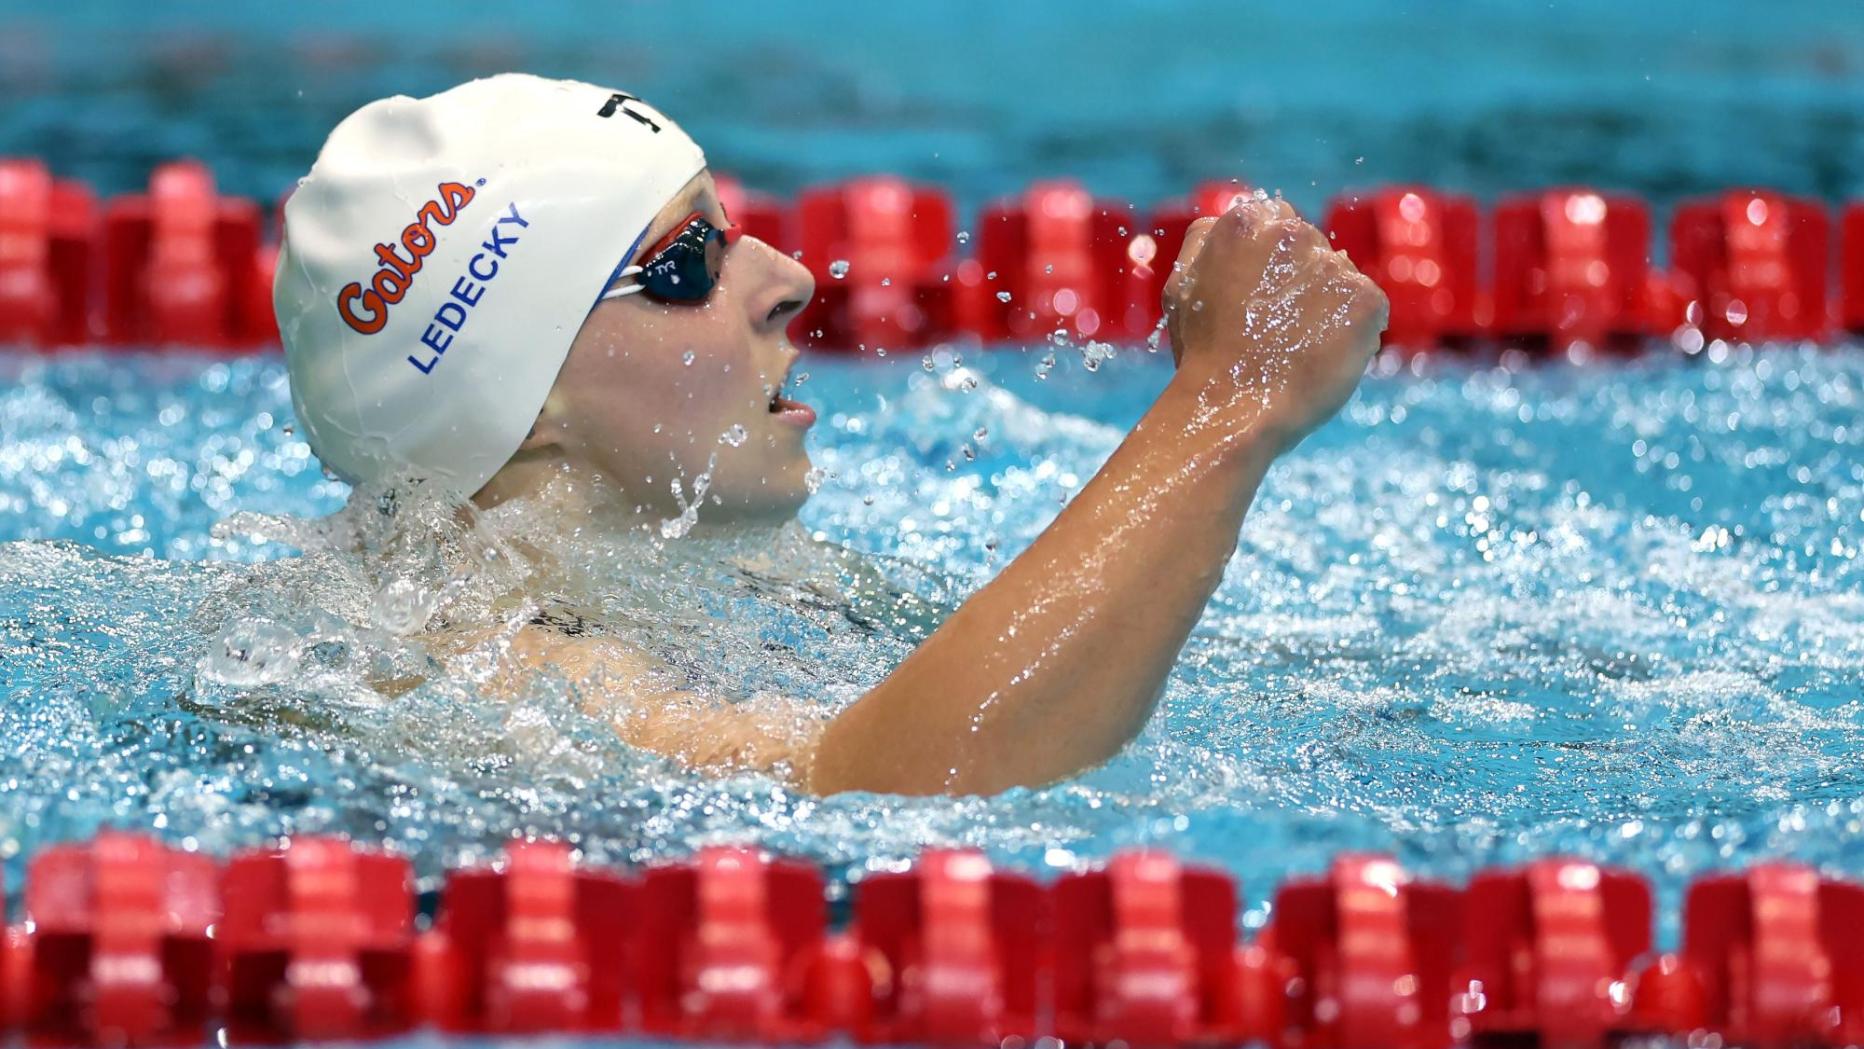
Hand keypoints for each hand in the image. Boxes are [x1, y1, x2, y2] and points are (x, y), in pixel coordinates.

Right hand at [1161, 196, 1388, 450]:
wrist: (1232, 408)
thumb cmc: (1203, 355)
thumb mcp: (1181, 286)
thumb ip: (1206, 241)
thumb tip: (1239, 217)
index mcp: (1245, 223)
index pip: (1276, 223)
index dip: (1269, 266)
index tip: (1259, 301)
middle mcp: (1292, 233)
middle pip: (1312, 248)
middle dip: (1300, 282)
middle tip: (1275, 330)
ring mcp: (1332, 265)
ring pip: (1340, 278)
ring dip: (1328, 305)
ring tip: (1298, 347)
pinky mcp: (1365, 299)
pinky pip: (1369, 309)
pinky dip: (1354, 332)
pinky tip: (1323, 356)